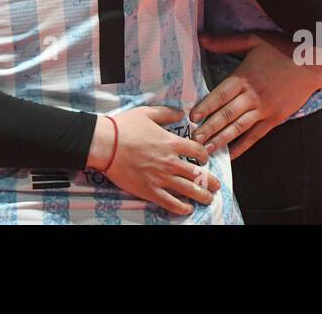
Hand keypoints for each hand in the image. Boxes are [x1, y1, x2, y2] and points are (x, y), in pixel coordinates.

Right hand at [87, 107, 221, 216]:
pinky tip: (187, 209)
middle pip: (198, 174)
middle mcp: (170, 161)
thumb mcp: (147, 113)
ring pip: (189, 190)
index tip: (205, 159)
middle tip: (216, 186)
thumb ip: (166, 113)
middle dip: (210, 181)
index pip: (197, 150)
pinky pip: (170, 202)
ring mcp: (161, 177)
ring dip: (202, 196)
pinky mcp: (149, 190)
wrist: (105, 144)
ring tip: (209, 199)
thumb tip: (181, 113)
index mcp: (171, 142)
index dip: (204, 155)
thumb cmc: (124, 127)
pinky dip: (182, 207)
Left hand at [192, 31, 321, 158]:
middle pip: (227, 114)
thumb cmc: (282, 49)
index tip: (192, 117)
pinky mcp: (276, 118)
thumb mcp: (254, 39)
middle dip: (209, 128)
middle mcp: (253, 96)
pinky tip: (231, 154)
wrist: (314, 64)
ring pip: (239, 127)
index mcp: (244, 77)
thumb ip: (226, 42)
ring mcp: (265, 109)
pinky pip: (256, 135)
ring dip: (222, 139)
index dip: (206, 107)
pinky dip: (243, 145)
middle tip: (194, 140)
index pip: (220, 95)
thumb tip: (201, 38)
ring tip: (207, 149)